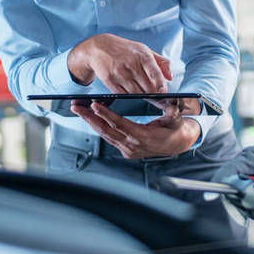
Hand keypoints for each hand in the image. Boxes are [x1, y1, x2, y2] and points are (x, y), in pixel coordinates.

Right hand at [68, 34, 172, 94]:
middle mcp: (131, 64)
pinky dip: (131, 98)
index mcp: (142, 55)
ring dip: (144, 99)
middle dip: (155, 97)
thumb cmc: (125, 50)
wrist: (98, 48)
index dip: (160, 84)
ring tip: (151, 101)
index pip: (154, 72)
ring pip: (136, 93)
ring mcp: (119, 73)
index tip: (165, 93)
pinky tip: (135, 98)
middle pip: (146, 87)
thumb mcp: (144, 50)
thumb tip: (171, 77)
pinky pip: (124, 95)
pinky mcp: (110, 81)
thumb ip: (161, 62)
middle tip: (163, 103)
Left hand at [71, 100, 199, 158]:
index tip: (94, 104)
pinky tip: (90, 117)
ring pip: (105, 135)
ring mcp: (128, 150)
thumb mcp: (176, 118)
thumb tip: (173, 103)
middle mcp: (133, 146)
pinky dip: (99, 126)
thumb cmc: (175, 128)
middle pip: (106, 130)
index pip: (119, 124)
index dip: (106, 114)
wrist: (177, 144)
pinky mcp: (126, 150)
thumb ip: (173, 111)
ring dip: (90, 122)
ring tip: (78, 110)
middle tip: (76, 107)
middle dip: (89, 118)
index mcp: (143, 137)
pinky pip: (109, 137)